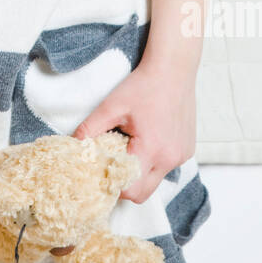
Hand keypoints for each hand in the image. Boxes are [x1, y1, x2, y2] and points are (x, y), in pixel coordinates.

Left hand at [72, 56, 198, 202]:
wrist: (173, 69)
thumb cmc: (143, 85)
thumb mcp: (112, 106)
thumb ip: (90, 128)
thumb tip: (74, 146)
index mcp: (152, 149)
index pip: (130, 190)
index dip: (113, 185)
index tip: (102, 172)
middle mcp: (171, 158)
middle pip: (143, 193)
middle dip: (125, 185)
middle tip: (111, 165)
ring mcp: (182, 155)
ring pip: (156, 180)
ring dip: (140, 172)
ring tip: (130, 146)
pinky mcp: (187, 149)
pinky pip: (167, 166)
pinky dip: (154, 160)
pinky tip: (147, 137)